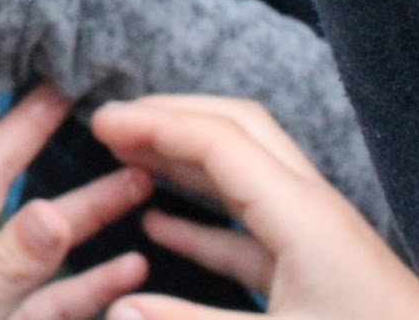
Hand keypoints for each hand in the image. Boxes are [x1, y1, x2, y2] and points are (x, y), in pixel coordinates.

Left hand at [0, 76, 152, 319]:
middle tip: (77, 86)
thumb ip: (4, 266)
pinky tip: (134, 265)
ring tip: (139, 176)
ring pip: (39, 234)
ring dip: (87, 206)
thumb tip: (52, 210)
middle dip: (34, 126)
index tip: (3, 41)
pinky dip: (94, 281)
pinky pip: (56, 297)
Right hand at [90, 96, 418, 319]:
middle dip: (172, 117)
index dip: (154, 125)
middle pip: (238, 130)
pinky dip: (202, 215)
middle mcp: (313, 210)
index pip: (219, 140)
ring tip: (126, 157)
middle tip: (112, 123)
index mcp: (304, 217)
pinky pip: (252, 224)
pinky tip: (159, 225)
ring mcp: (319, 236)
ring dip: (184, 158)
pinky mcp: (318, 268)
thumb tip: (116, 310)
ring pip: (245, 170)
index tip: (100, 122)